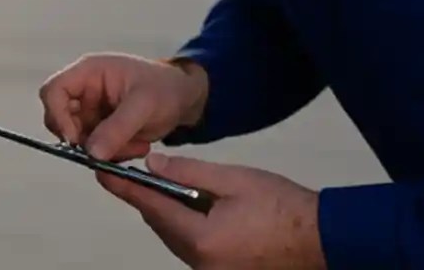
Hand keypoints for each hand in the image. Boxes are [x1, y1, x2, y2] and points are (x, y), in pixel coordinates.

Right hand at [39, 53, 207, 160]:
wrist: (185, 99)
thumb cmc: (164, 88)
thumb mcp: (144, 105)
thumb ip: (117, 128)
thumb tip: (91, 154)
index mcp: (89, 73)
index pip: (53, 91)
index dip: (57, 115)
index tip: (75, 139)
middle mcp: (84, 92)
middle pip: (59, 119)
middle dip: (85, 139)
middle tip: (111, 149)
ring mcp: (91, 112)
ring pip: (79, 141)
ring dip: (106, 150)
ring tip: (137, 145)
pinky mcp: (101, 130)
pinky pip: (95, 150)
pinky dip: (115, 154)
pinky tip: (139, 146)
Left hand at [99, 153, 325, 269]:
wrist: (321, 238)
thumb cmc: (281, 206)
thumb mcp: (234, 179)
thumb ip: (189, 171)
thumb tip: (153, 164)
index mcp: (201, 238)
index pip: (151, 207)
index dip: (125, 187)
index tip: (102, 171)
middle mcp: (199, 262)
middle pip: (160, 224)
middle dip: (148, 197)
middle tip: (131, 172)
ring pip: (174, 235)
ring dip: (167, 210)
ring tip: (166, 182)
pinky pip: (190, 245)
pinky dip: (184, 223)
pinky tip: (191, 205)